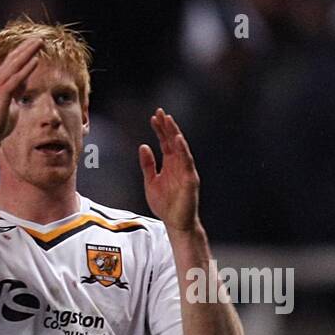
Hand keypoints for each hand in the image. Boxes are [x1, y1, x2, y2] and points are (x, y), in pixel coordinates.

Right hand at [0, 36, 43, 152]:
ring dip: (28, 52)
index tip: (34, 43)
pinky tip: (36, 60)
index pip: (11, 62)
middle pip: (13, 58)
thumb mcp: (11, 104)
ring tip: (40, 42)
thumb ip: (17, 92)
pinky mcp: (1, 94)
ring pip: (15, 64)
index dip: (23, 51)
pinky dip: (27, 69)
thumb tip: (24, 83)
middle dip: (27, 47)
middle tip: (39, 37)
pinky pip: (16, 78)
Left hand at [139, 109, 199, 232]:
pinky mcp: (190, 178)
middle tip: (160, 112)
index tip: (153, 117)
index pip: (165, 142)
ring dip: (175, 134)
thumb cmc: (165, 204)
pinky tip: (178, 139)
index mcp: (169, 164)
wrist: (175, 222)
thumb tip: (143, 146)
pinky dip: (183, 150)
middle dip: (167, 126)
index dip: (160, 130)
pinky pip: (187, 162)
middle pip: (173, 141)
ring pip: (181, 148)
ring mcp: (186, 170)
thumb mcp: (151, 182)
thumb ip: (148, 165)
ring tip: (169, 120)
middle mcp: (179, 164)